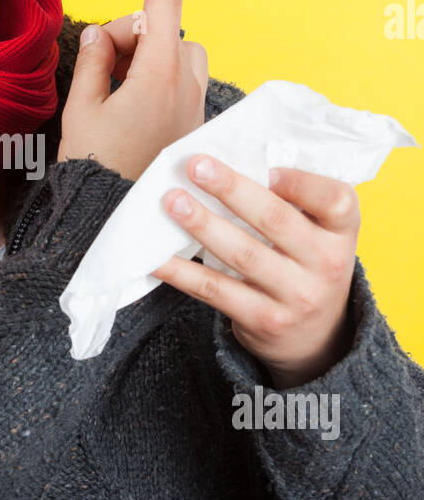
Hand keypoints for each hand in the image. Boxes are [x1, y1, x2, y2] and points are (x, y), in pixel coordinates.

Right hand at [57, 0, 208, 183]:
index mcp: (157, 73)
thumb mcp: (82, 108)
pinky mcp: (194, 120)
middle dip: (129, 37)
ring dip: (146, 56)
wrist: (117, 220)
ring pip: (175, 51)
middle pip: (161, 28)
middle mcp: (185, 82)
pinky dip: (154, 77)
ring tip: (115, 93)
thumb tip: (105, 34)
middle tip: (99, 72)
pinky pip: (180, 77)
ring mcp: (194, 103)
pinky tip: (130, 110)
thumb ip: (96, 59)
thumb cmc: (95, 167)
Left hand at [150, 155, 359, 387]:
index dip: (301, 182)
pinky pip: (216, 291)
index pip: (336, 201)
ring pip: (242, 254)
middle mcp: (326, 265)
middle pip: (276, 220)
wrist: (316, 340)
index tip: (266, 168)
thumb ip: (296, 203)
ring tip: (173, 201)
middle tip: (196, 166)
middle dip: (232, 189)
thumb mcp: (321, 235)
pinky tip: (157, 257)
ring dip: (202, 225)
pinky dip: (183, 273)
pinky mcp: (263, 320)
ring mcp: (295, 296)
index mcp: (342, 233)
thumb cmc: (308, 265)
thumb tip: (233, 160)